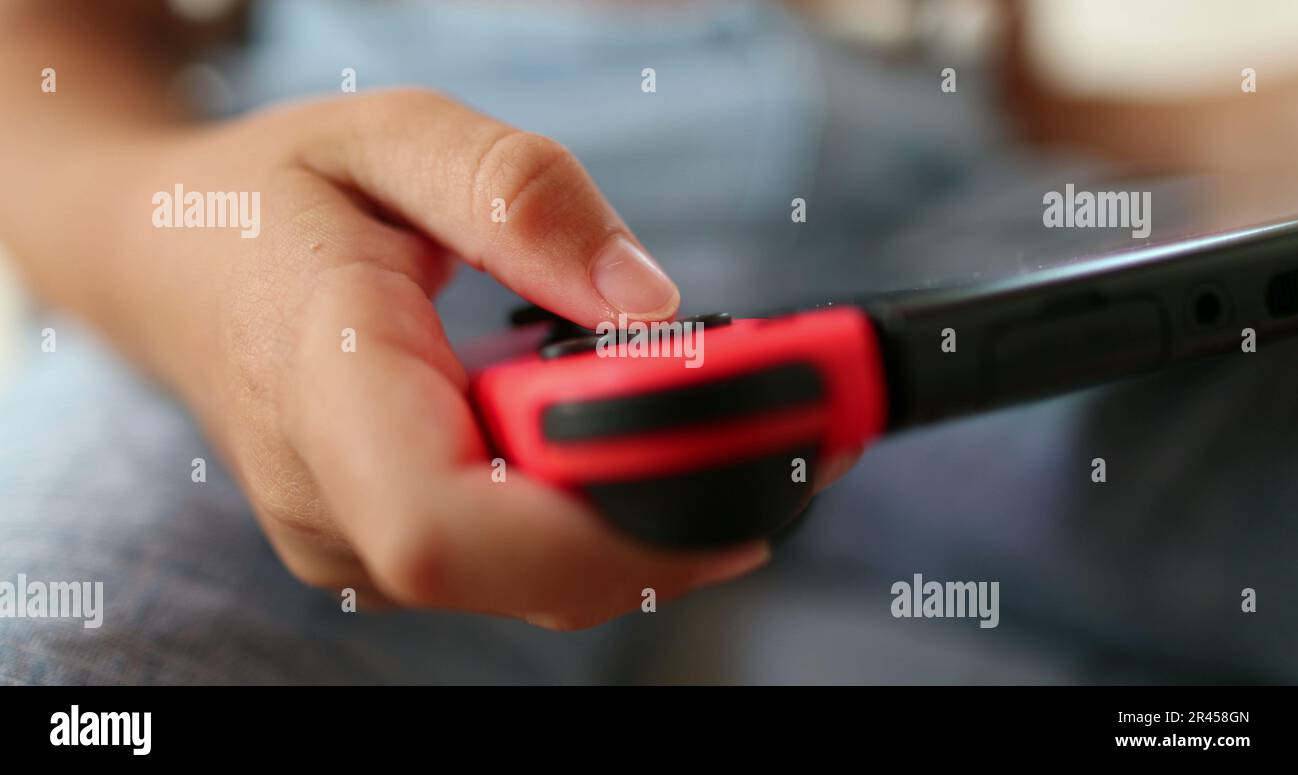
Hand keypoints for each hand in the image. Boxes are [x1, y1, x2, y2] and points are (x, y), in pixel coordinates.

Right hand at [95, 89, 773, 628]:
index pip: (443, 526)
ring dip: (662, 518)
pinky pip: (523, 564)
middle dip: (682, 516)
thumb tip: (653, 305)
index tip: (740, 481)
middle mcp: (329, 499)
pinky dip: (612, 516)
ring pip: (538, 583)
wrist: (172, 262)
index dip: (600, 529)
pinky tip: (660, 445)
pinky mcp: (389, 550)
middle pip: (525, 571)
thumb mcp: (391, 138)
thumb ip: (521, 201)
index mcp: (314, 385)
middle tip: (810, 430)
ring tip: (756, 425)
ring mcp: (355, 542)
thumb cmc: (275, 195)